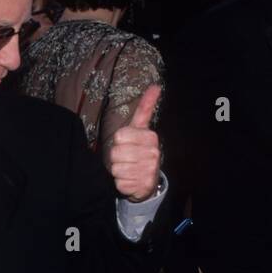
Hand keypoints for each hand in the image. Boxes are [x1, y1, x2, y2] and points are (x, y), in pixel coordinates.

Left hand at [102, 84, 162, 200]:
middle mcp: (152, 153)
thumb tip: (156, 86)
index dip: (118, 142)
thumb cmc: (139, 150)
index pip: (119, 136)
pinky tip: (130, 181)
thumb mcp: (141, 128)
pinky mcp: (143, 186)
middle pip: (115, 152)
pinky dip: (121, 183)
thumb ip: (146, 108)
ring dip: (118, 171)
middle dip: (116, 157)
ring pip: (116, 168)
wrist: (148, 180)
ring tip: (128, 169)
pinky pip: (119, 183)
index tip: (126, 144)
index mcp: (150, 137)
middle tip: (126, 159)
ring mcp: (148, 170)